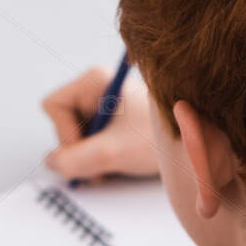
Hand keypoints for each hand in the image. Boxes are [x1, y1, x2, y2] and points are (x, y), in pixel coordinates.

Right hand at [42, 66, 156, 180]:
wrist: (195, 144)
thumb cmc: (159, 138)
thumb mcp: (113, 151)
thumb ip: (76, 159)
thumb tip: (50, 162)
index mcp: (95, 81)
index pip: (54, 106)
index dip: (64, 133)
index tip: (89, 149)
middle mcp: (97, 89)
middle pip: (62, 123)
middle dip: (78, 149)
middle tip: (102, 164)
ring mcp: (105, 105)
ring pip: (76, 135)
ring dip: (89, 156)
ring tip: (114, 162)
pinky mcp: (113, 121)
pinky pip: (90, 141)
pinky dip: (98, 156)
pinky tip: (118, 160)